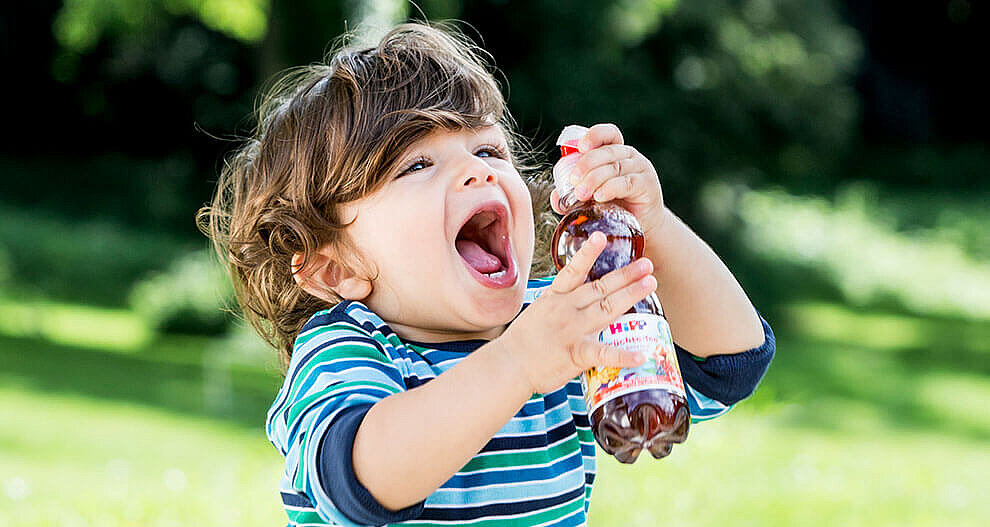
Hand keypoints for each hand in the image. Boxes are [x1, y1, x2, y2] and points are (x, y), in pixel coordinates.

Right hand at [496, 231, 655, 393]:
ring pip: (606, 309)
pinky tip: (641, 355)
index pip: (573, 271)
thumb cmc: (523, 343)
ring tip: (650, 285)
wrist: (508, 366)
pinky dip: (623, 356)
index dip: (588, 253)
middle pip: (600, 288)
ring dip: (630, 295)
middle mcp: (566, 310)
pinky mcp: (575, 354)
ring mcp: (572, 331)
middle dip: (625, 275)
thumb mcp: (539, 313)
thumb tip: (578, 299)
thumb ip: (560, 304)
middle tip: (647, 264)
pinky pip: (603, 353)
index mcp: (555, 299)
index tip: (602, 237)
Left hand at [550, 123, 667, 235]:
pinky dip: (610, 188)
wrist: (643, 225)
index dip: (595, 135)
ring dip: (594, 179)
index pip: (608, 134)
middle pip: (607, 151)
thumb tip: (555, 197)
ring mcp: (640, 169)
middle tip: (573, 180)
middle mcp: (629, 156)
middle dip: (586, 164)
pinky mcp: (647, 185)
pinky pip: (626, 183)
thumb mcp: (591, 198)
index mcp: (615, 152)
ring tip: (581, 194)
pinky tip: (599, 196)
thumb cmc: (616, 207)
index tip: (580, 147)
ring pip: (615, 167)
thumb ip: (572, 196)